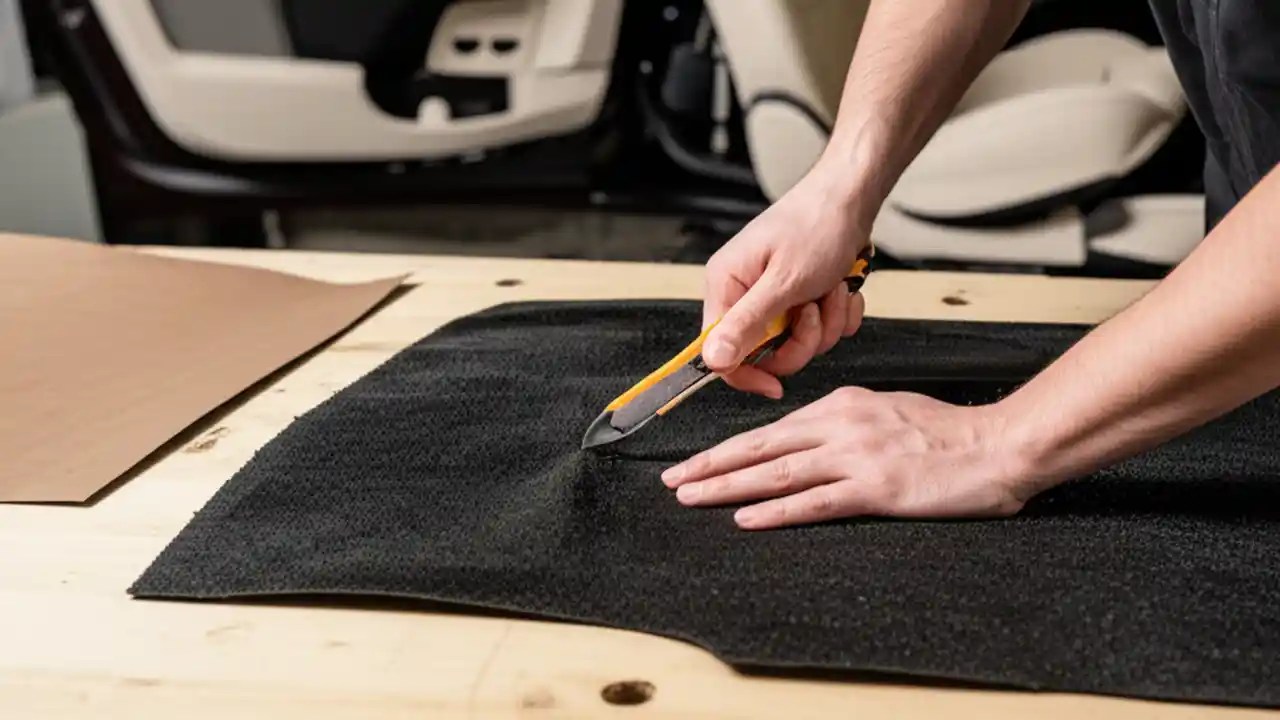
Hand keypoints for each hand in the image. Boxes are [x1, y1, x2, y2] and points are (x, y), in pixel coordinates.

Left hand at [661, 388, 1032, 529]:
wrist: (998, 445)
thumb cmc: (948, 433)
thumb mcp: (888, 410)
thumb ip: (847, 422)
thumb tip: (812, 439)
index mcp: (842, 405)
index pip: (772, 429)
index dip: (729, 446)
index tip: (697, 459)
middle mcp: (841, 425)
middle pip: (761, 447)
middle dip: (711, 463)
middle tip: (673, 479)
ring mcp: (856, 456)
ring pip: (777, 472)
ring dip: (728, 486)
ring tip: (691, 497)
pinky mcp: (875, 488)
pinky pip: (814, 501)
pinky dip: (776, 511)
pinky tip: (746, 519)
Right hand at [702, 168, 873, 398]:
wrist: (852, 197)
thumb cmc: (816, 226)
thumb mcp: (782, 282)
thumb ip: (747, 324)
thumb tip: (712, 360)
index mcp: (727, 285)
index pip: (720, 352)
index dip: (747, 374)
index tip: (775, 385)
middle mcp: (745, 292)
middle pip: (765, 352)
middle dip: (801, 338)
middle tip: (815, 309)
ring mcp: (774, 296)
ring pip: (798, 342)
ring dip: (826, 322)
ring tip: (832, 288)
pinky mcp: (800, 295)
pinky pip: (820, 329)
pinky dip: (838, 313)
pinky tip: (842, 287)